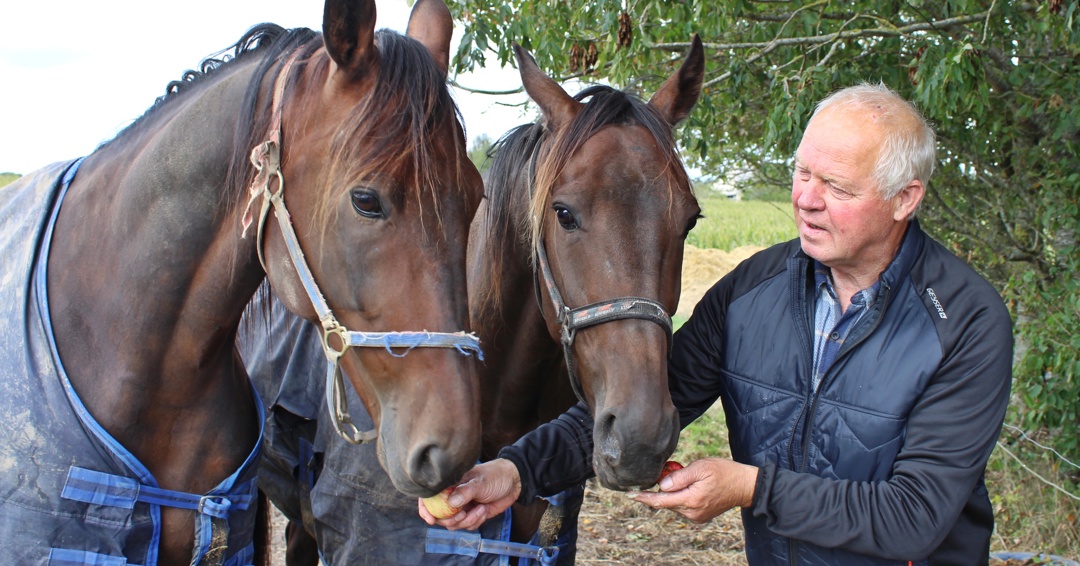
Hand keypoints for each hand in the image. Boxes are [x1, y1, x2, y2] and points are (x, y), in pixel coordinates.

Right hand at [417, 458, 521, 530]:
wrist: (514, 482)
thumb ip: (465, 492)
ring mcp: (462, 507)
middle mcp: (453, 497)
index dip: (425, 509)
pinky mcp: (473, 515)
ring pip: (455, 524)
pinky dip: (476, 521)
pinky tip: (484, 510)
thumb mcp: (479, 482)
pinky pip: (468, 526)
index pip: (430, 497)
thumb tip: (450, 503)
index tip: (430, 520)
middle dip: (451, 519)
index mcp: (450, 485)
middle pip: (440, 516)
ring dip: (468, 520)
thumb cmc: (495, 476)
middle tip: (462, 514)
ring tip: (481, 508)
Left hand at [628, 457, 756, 522]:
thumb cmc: (724, 472)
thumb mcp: (701, 467)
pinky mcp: (700, 517)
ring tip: (689, 478)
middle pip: (666, 501)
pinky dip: (681, 496)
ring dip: (673, 492)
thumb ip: (679, 476)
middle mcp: (692, 512)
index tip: (629, 494)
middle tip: (673, 471)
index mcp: (691, 500)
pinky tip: (692, 486)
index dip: (643, 497)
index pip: (661, 501)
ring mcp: (696, 517)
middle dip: (663, 488)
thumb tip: (661, 485)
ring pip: (674, 503)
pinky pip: (683, 506)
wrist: (744, 486)